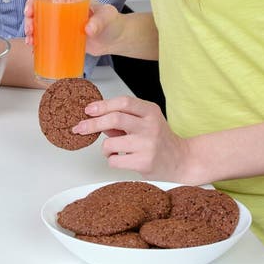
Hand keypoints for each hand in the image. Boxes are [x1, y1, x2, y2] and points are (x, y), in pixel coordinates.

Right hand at [23, 0, 124, 57]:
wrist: (116, 38)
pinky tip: (34, 48)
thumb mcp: (107, 16)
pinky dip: (38, 41)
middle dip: (29, 17)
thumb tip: (88, 29)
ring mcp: (62, 24)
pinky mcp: (64, 37)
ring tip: (31, 41)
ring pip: (40, 23)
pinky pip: (47, 37)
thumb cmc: (112, 21)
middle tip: (29, 29)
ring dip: (31, 30)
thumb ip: (99, 22)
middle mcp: (64, 9)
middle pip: (40, 9)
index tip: (31, 9)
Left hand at [72, 94, 191, 180]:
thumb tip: (96, 117)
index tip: (88, 110)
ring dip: (104, 147)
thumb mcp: (146, 122)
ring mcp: (148, 144)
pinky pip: (115, 160)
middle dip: (93, 123)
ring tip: (109, 150)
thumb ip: (123, 119)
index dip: (103, 105)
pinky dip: (111, 160)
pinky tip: (119, 159)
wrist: (182, 161)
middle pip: (115, 118)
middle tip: (80, 127)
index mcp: (150, 111)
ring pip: (111, 142)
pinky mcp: (144, 162)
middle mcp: (150, 125)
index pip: (123, 102)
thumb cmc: (160, 140)